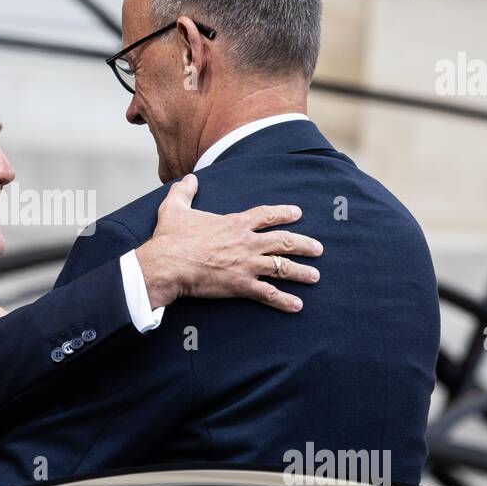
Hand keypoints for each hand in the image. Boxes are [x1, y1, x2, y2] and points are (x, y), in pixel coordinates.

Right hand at [135, 173, 321, 312]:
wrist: (168, 264)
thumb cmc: (170, 238)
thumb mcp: (175, 208)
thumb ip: (184, 192)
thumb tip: (188, 179)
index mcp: (234, 223)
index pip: (266, 215)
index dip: (283, 213)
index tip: (297, 213)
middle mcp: (247, 242)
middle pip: (284, 242)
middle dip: (304, 245)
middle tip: (318, 249)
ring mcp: (247, 264)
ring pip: (283, 268)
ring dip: (302, 272)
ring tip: (315, 276)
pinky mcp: (242, 285)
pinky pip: (269, 293)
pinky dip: (284, 301)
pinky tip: (297, 306)